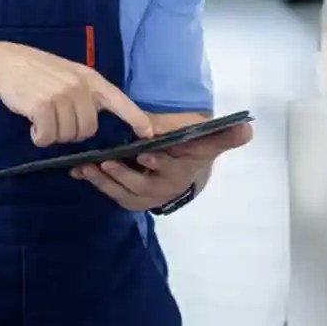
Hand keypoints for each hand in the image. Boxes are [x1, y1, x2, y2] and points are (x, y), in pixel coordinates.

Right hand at [0, 41, 152, 146]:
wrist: (6, 64)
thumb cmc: (38, 72)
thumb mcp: (69, 75)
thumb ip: (85, 94)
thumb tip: (95, 124)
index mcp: (91, 79)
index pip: (120, 101)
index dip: (136, 119)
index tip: (149, 134)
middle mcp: (81, 87)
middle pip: (88, 130)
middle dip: (71, 131)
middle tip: (55, 117)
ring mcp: (63, 95)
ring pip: (68, 136)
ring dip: (53, 134)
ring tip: (41, 116)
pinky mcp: (44, 106)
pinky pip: (47, 138)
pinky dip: (39, 137)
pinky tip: (32, 123)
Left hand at [70, 122, 252, 210]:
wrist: (180, 166)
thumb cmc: (191, 148)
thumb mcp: (207, 141)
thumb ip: (224, 135)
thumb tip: (248, 128)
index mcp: (181, 173)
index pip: (170, 169)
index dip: (158, 163)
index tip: (145, 154)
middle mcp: (161, 189)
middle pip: (141, 185)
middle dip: (123, 174)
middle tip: (105, 161)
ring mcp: (142, 195)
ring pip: (121, 191)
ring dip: (103, 180)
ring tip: (87, 167)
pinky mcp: (127, 196)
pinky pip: (109, 192)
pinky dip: (94, 182)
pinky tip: (77, 171)